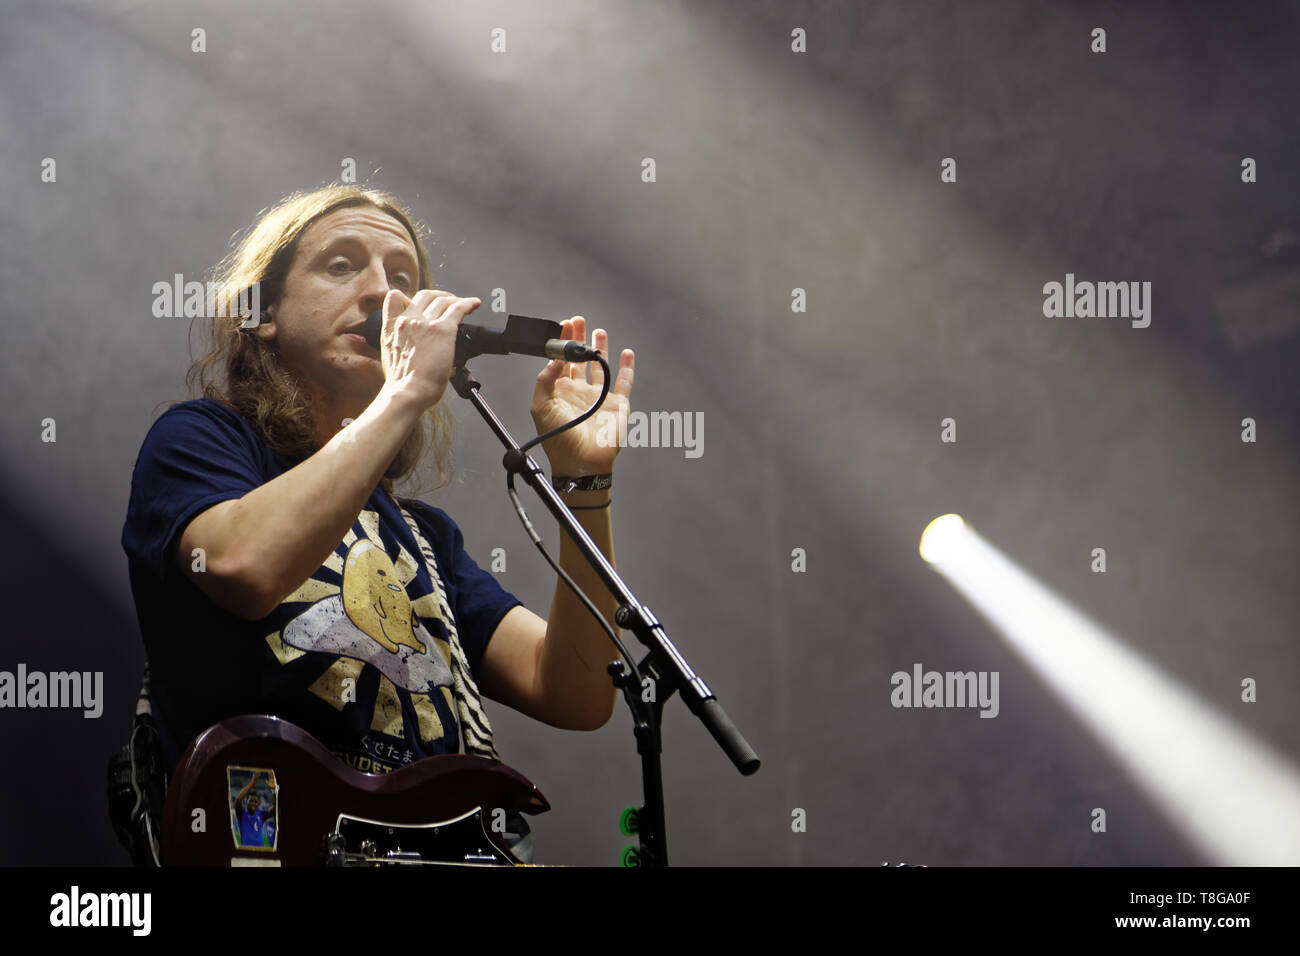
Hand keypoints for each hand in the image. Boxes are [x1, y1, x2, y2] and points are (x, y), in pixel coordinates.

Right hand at [379, 288, 481, 409]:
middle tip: (448, 302)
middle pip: (424, 296)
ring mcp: (425, 323)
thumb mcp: (389, 357)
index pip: (396, 298)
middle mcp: (407, 320)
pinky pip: (458, 308)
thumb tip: (417, 348)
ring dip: (455, 299)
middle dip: (438, 296)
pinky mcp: (443, 330)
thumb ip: (400, 344)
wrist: (407, 392)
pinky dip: (468, 303)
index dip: (409, 297)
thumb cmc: (402, 383)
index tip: (420, 302)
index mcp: (392, 327)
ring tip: (464, 303)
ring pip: (443, 301)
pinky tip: (475, 304)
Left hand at [530, 317, 634, 474]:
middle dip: (578, 340)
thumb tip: (554, 359)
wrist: (582, 462)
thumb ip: (544, 381)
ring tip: (598, 331)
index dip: (561, 343)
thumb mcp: (541, 407)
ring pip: (600, 367)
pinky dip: (626, 368)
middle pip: (579, 359)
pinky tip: (626, 354)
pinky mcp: (617, 404)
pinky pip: (623, 382)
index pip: (560, 361)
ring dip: (600, 349)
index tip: (563, 325)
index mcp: (560, 392)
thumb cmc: (558, 439)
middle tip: (578, 321)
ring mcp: (599, 397)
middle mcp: (580, 391)